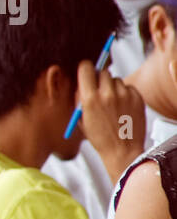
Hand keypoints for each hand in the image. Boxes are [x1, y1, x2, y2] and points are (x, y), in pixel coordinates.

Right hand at [77, 61, 145, 183]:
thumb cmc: (99, 137)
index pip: (86, 68)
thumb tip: (83, 80)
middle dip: (99, 78)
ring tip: (112, 103)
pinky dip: (125, 93)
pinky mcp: (137, 98)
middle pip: (103, 72)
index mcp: (89, 99)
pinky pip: (128, 87)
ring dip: (113, 87)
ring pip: (116, 80)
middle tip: (99, 89)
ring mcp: (124, 95)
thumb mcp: (82, 118)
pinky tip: (122, 107)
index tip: (87, 71)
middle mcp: (107, 94)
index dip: (86, 69)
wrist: (122, 150)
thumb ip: (81, 98)